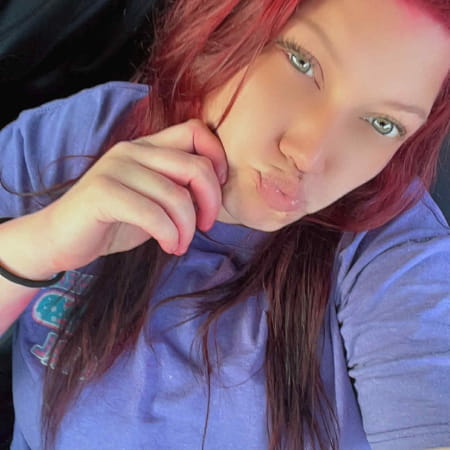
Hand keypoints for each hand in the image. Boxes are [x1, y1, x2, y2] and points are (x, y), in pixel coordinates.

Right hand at [36, 119, 227, 272]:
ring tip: (180, 244)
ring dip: (187, 228)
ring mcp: (116, 168)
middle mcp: (133, 150)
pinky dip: (169, 235)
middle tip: (205, 227)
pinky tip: (169, 246)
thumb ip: (180, 189)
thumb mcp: (155, 202)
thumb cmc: (113, 221)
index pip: (195, 130)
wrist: (61, 238)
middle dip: (211, 202)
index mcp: (148, 146)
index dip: (217, 158)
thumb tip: (213, 194)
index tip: (216, 192)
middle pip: (196, 166)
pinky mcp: (102, 192)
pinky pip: (153, 214)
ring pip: (177, 195)